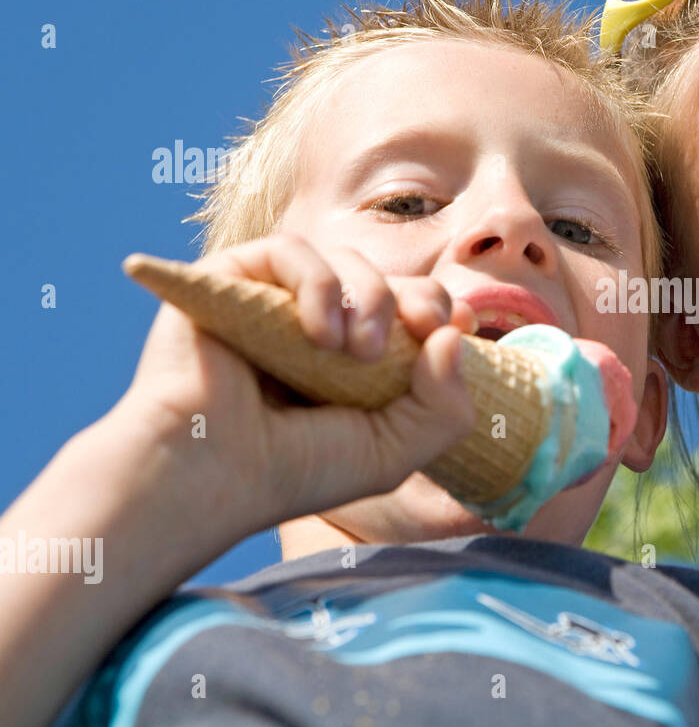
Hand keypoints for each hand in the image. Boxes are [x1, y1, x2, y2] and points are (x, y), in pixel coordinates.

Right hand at [116, 233, 477, 536]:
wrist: (209, 474)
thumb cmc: (296, 470)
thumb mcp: (394, 452)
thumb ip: (446, 409)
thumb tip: (456, 336)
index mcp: (356, 363)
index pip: (412, 314)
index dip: (442, 310)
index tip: (461, 325)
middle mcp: (318, 326)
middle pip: (388, 279)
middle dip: (419, 297)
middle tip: (420, 330)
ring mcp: (275, 300)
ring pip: (345, 259)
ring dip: (369, 296)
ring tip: (359, 351)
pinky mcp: (233, 280)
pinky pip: (289, 251)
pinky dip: (318, 283)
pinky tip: (321, 333)